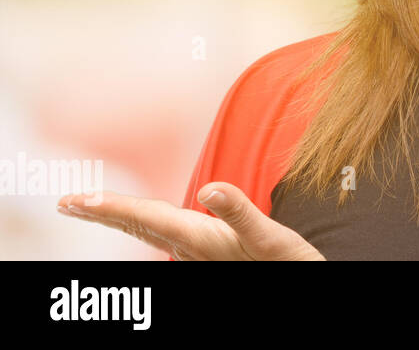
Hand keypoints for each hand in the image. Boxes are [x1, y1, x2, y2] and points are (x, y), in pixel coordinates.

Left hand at [57, 182, 324, 260]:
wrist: (301, 280)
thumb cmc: (286, 264)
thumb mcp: (269, 238)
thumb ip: (239, 212)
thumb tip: (210, 189)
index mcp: (200, 240)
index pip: (146, 218)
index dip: (111, 208)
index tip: (77, 200)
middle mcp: (192, 249)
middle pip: (137, 228)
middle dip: (102, 215)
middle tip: (66, 204)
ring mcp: (197, 255)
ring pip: (148, 233)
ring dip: (118, 220)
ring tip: (91, 208)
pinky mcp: (207, 256)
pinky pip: (164, 237)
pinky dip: (143, 225)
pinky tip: (144, 224)